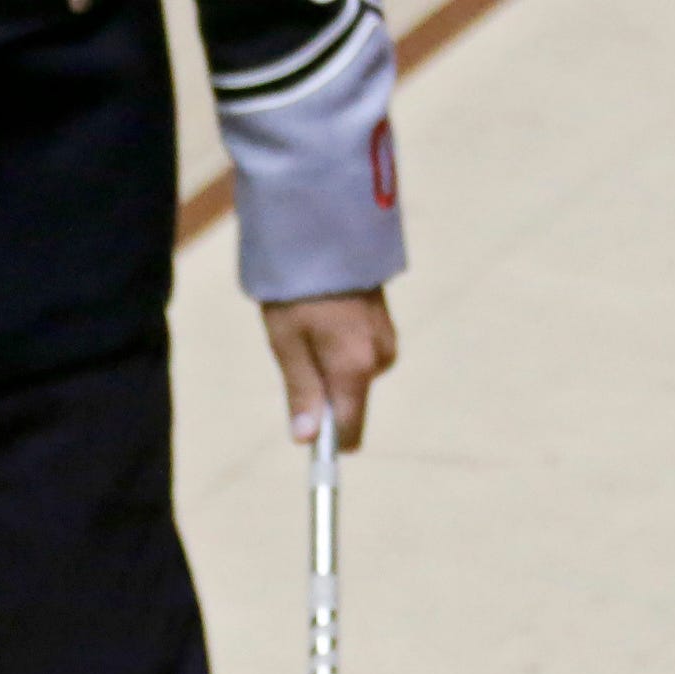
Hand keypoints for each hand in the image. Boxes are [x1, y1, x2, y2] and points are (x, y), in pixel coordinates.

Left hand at [260, 288, 399, 446]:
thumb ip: (301, 392)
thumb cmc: (299, 288)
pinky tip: (327, 316)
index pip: (348, 431)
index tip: (306, 439)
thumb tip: (307, 440)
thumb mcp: (287, 343)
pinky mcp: (386, 326)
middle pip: (348, 404)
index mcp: (355, 369)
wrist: (327, 229)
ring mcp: (387, 341)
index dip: (326, 443)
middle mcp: (379, 360)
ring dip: (329, 365)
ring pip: (353, 379)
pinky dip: (341, 347)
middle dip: (322, 392)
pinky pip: (360, 356)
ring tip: (310, 324)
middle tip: (296, 349)